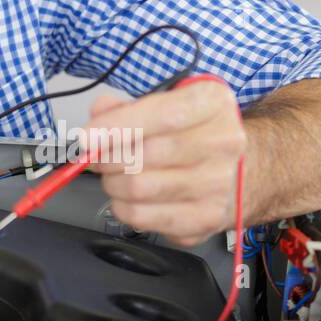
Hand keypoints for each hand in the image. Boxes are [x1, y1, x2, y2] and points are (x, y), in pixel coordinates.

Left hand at [86, 77, 244, 247]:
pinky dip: (123, 207)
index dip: (117, 127)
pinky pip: (144, 218)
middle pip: (147, 155)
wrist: (234, 168)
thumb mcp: (165, 102)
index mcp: (213, 104)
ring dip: (112, 183)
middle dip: (106, 157)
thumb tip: (100, 113)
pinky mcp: (205, 218)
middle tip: (95, 156)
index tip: (86, 137)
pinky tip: (129, 197)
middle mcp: (224, 144)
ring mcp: (218, 185)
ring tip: (113, 175)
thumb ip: (127, 105)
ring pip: (140, 188)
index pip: (163, 115)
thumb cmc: (191, 132)